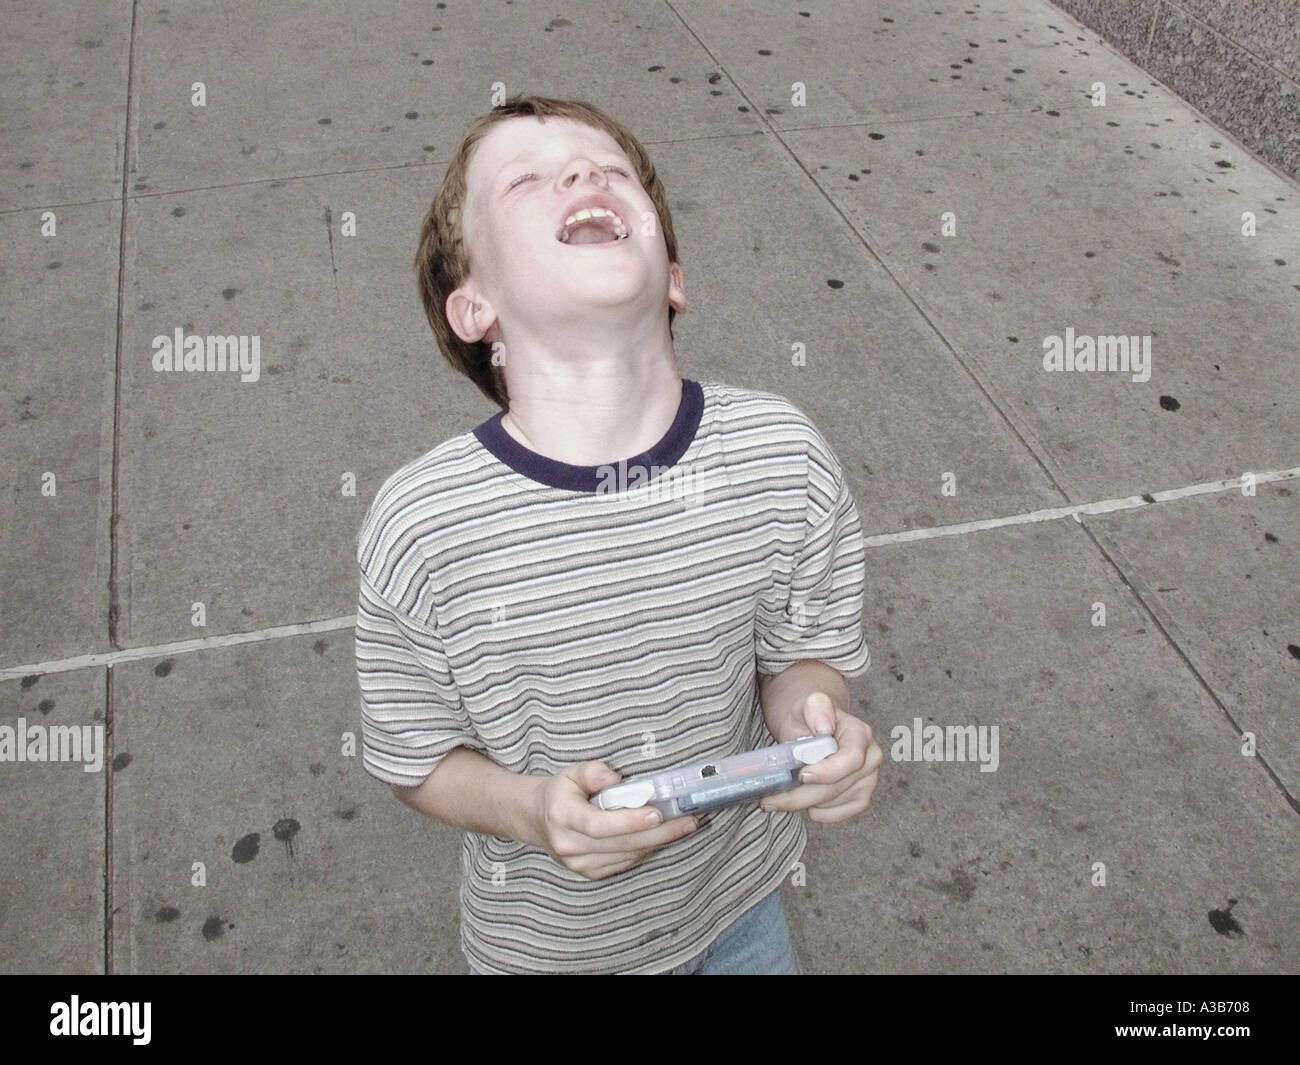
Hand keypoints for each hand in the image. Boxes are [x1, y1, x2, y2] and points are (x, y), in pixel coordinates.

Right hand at [529, 761, 699, 879]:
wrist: (538, 819)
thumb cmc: (561, 792)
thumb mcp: (572, 772)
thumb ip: (594, 771)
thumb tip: (618, 778)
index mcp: (562, 816)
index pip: (599, 825)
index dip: (630, 821)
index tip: (657, 813)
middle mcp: (568, 845)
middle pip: (621, 844)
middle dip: (659, 833)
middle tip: (688, 820)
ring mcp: (579, 864)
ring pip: (627, 855)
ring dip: (659, 841)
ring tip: (684, 825)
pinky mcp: (590, 873)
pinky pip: (625, 862)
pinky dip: (646, 849)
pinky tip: (661, 836)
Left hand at [759, 692, 882, 822]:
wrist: (814, 727)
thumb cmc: (809, 717)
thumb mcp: (807, 704)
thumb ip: (816, 708)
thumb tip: (823, 728)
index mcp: (860, 733)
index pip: (851, 759)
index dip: (827, 771)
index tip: (801, 775)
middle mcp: (870, 757)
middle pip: (838, 786)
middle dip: (802, 795)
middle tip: (770, 799)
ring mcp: (869, 779)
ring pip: (835, 802)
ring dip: (805, 804)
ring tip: (781, 796)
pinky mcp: (862, 796)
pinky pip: (841, 813)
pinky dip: (821, 812)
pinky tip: (806, 803)